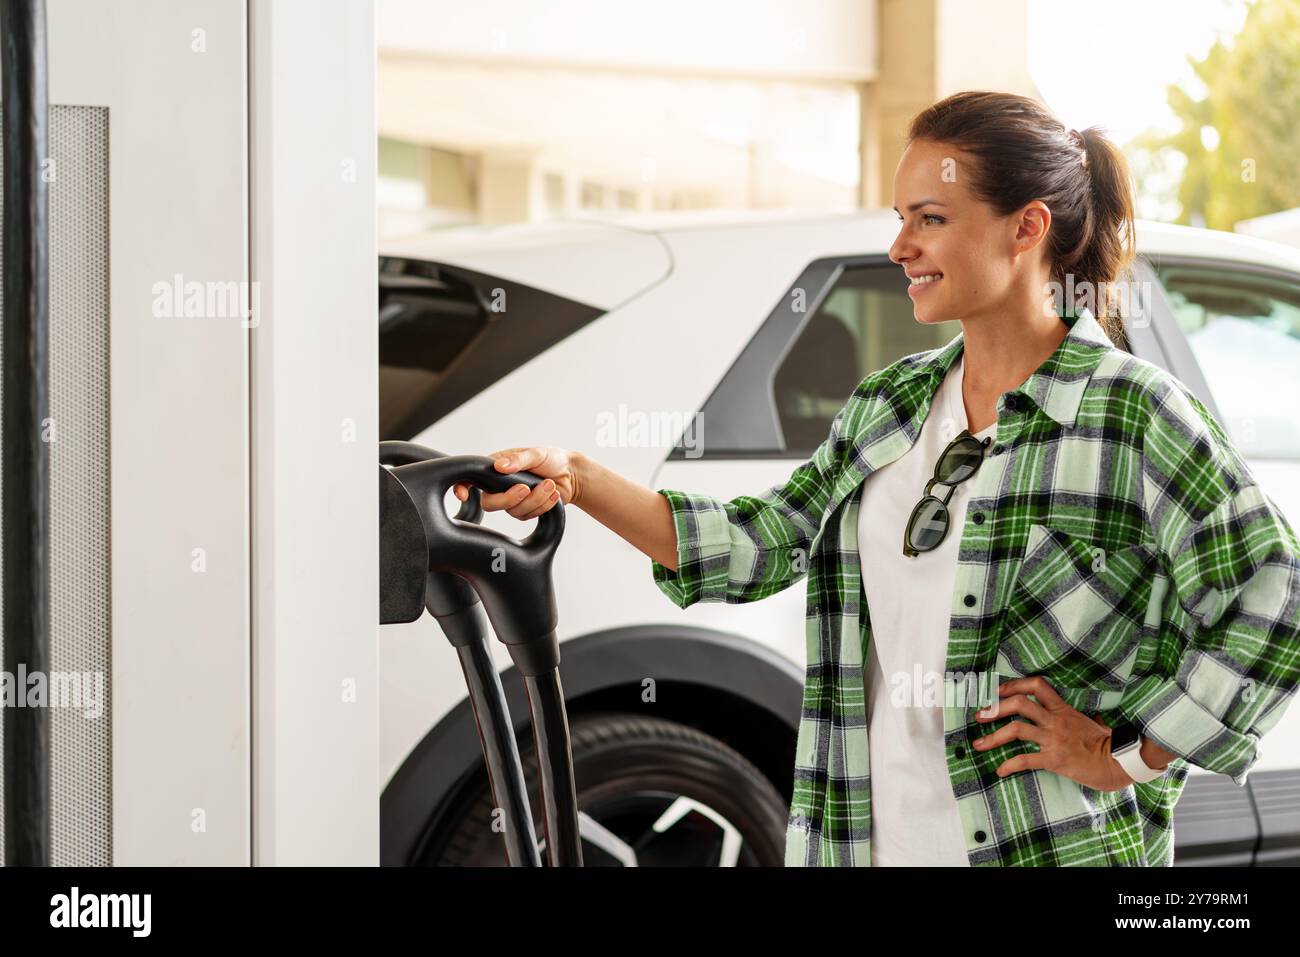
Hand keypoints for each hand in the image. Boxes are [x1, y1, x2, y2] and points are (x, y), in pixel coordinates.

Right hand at [451, 446, 578, 519]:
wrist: (571, 474)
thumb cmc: (551, 459)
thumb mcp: (536, 453)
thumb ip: (519, 460)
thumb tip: (500, 466)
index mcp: (496, 468)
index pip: (472, 479)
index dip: (462, 487)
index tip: (463, 495)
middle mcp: (500, 486)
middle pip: (490, 503)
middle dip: (509, 498)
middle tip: (527, 488)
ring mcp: (512, 499)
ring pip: (513, 510)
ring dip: (535, 499)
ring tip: (549, 485)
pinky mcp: (525, 510)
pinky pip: (528, 515)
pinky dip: (542, 505)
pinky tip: (553, 494)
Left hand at [970, 677, 1133, 791]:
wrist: (1120, 762)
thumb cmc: (1107, 743)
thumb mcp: (1092, 721)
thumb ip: (1080, 716)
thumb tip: (1089, 714)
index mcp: (1063, 709)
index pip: (1036, 685)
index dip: (1014, 685)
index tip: (997, 692)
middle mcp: (1055, 720)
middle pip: (1019, 704)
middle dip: (995, 708)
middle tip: (979, 716)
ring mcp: (1054, 739)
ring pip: (1017, 729)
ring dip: (993, 737)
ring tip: (979, 744)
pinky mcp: (1055, 759)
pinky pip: (1025, 760)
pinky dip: (1009, 765)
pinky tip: (999, 770)